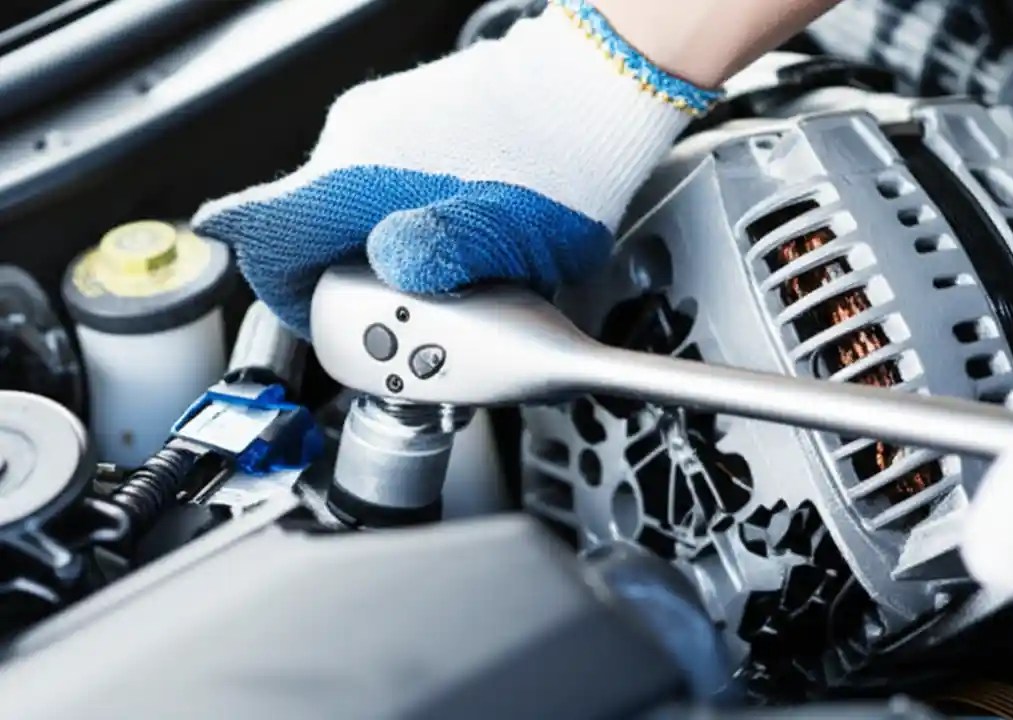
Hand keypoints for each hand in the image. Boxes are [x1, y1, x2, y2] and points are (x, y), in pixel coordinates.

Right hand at [192, 1, 718, 334]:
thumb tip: (378, 284)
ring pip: (350, 204)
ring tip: (456, 268)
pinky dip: (409, 212)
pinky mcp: (413, 110)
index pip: (262, 243)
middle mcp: (351, 139)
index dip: (288, 298)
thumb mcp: (496, 247)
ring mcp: (380, 119)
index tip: (334, 321)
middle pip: (311, 230)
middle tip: (416, 308)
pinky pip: (385, 176)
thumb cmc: (560, 165)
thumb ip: (424, 271)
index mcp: (353, 177)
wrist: (598, 83)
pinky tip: (469, 226)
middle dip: (353, 279)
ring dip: (386, 246)